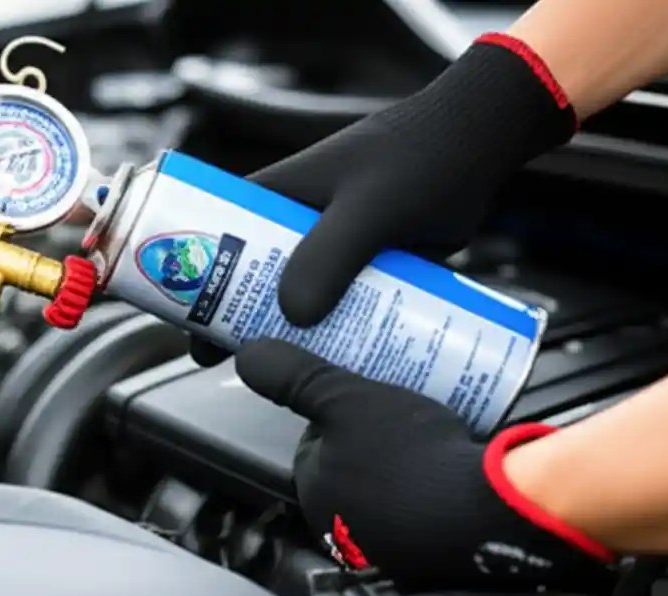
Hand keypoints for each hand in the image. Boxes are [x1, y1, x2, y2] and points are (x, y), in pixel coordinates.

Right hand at [189, 33, 576, 366]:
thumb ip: (330, 256)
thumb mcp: (367, 208)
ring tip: (288, 376)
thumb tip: (293, 318)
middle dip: (241, 320)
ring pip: (300, 297)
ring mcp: (335, 246)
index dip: (196, 279)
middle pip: (253, 278)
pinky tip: (341, 368)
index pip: (217, 237)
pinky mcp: (370, 265)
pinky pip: (343, 306)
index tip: (185, 323)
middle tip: (232, 364)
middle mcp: (297, 223)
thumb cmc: (418, 159)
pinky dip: (338, 333)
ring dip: (293, 333)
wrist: (481, 146)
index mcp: (277, 196)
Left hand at [235, 338, 613, 589]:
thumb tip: (247, 357)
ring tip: (432, 426)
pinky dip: (438, 485)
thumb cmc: (410, 459)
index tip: (363, 392)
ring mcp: (392, 546)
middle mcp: (347, 531)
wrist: (486, 515)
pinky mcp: (435, 553)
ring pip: (393, 487)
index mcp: (316, 496)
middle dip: (376, 435)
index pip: (314, 445)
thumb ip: (295, 378)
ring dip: (409, 459)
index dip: (337, 413)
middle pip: (355, 465)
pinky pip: (429, 507)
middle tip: (402, 404)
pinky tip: (456, 461)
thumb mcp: (344, 399)